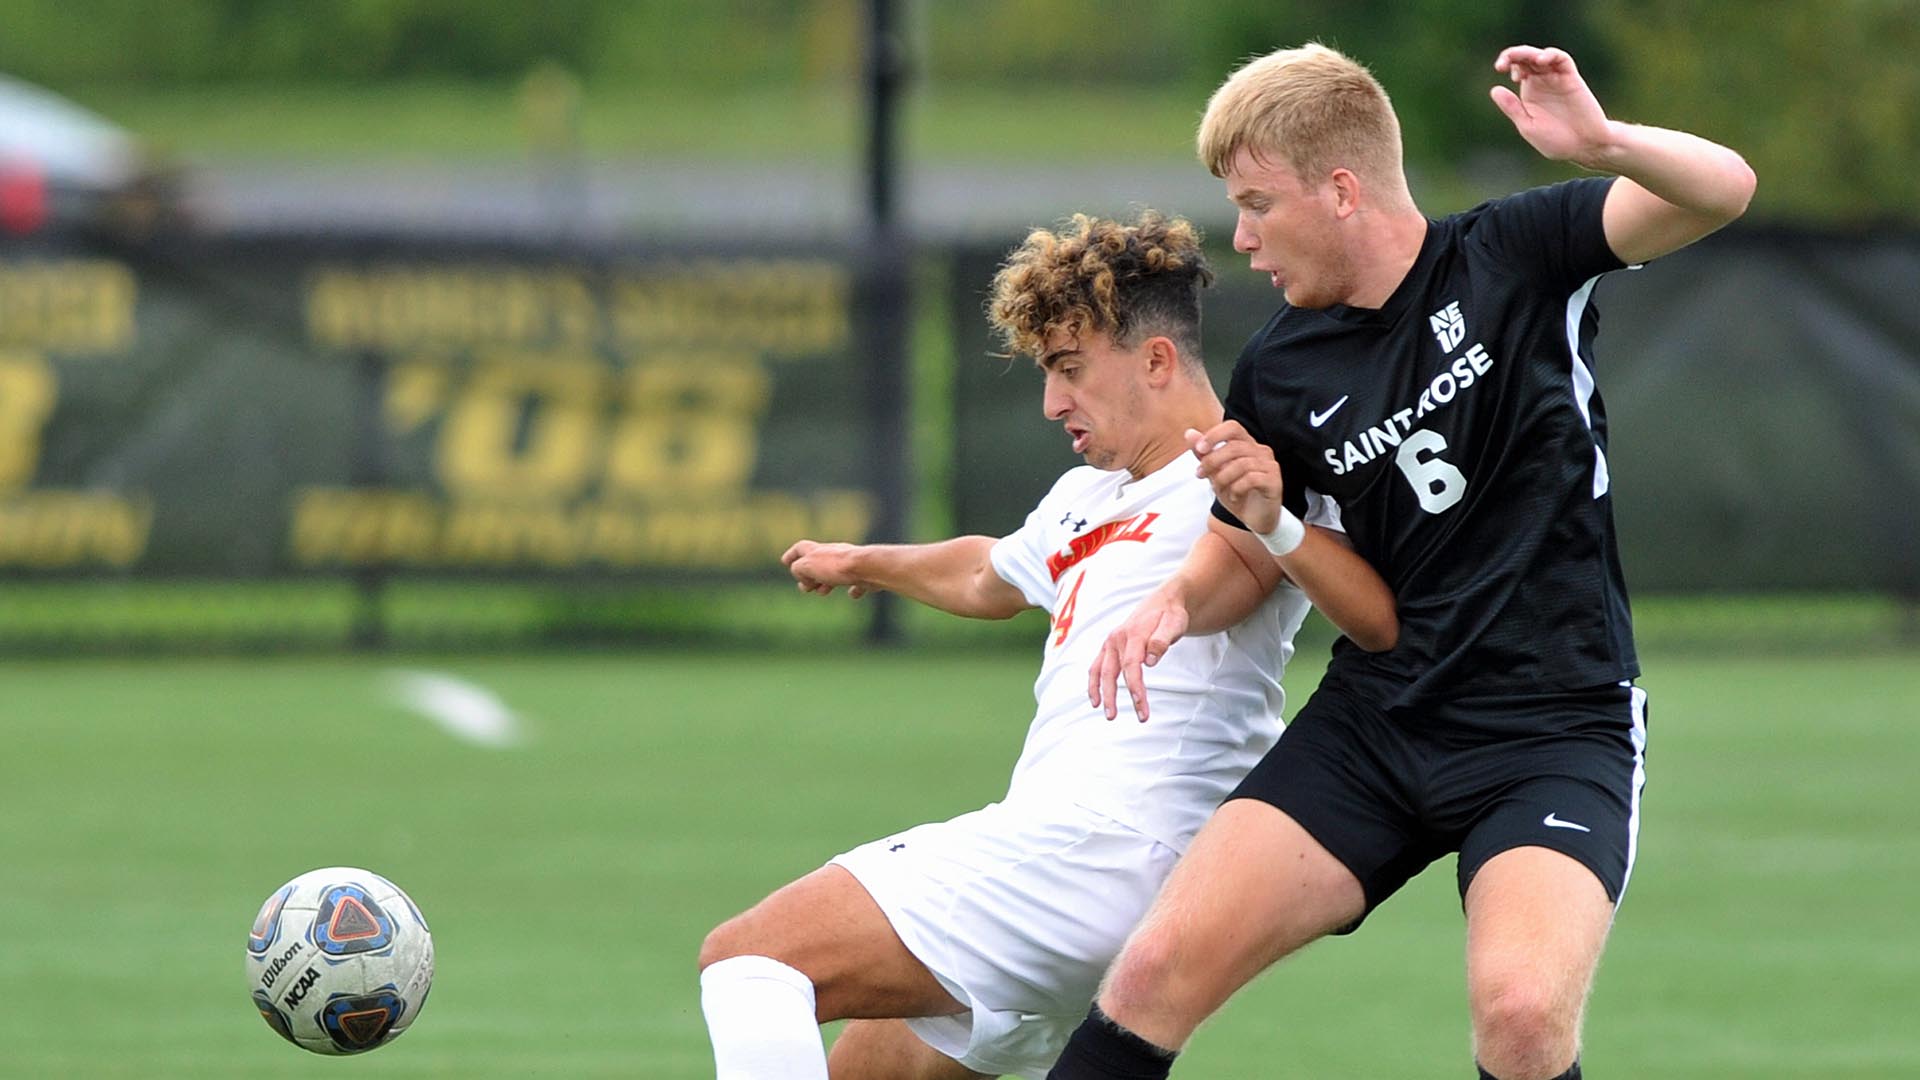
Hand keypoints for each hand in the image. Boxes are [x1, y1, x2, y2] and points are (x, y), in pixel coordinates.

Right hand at [781, 540, 869, 598]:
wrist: (868, 567)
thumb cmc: (837, 566)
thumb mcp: (808, 566)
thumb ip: (798, 569)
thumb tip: (802, 577)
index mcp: (819, 550)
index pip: (801, 548)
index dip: (792, 555)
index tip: (785, 561)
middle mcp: (835, 554)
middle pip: (818, 562)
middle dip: (809, 574)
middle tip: (805, 586)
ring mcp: (851, 564)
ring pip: (836, 572)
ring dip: (827, 582)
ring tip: (822, 592)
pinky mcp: (866, 574)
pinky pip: (858, 582)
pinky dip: (853, 588)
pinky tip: (853, 594)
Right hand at [1087, 587, 1189, 722]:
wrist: (1163, 602)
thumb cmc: (1170, 615)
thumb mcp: (1173, 624)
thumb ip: (1161, 641)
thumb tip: (1149, 661)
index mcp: (1133, 634)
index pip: (1131, 666)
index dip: (1135, 688)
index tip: (1142, 707)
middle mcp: (1117, 638)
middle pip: (1113, 672)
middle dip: (1118, 697)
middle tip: (1134, 717)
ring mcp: (1111, 642)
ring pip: (1101, 671)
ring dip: (1102, 693)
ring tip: (1108, 714)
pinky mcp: (1109, 647)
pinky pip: (1096, 667)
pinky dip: (1093, 683)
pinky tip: (1095, 700)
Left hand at [1188, 423, 1283, 535]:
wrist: (1254, 520)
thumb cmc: (1237, 493)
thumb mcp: (1214, 474)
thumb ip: (1203, 454)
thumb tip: (1189, 433)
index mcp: (1247, 444)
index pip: (1232, 427)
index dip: (1214, 435)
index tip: (1199, 450)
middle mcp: (1261, 451)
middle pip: (1234, 446)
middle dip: (1212, 461)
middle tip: (1201, 474)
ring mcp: (1270, 465)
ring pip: (1241, 464)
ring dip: (1223, 478)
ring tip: (1219, 489)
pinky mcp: (1274, 481)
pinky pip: (1251, 479)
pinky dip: (1237, 489)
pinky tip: (1234, 497)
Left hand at [1489, 46, 1614, 166]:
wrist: (1584, 146)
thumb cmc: (1556, 140)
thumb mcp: (1528, 125)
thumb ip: (1512, 108)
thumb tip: (1494, 89)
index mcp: (1529, 91)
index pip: (1516, 67)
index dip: (1506, 62)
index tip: (1499, 69)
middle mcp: (1542, 81)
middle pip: (1526, 58)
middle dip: (1512, 55)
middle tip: (1502, 64)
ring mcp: (1557, 79)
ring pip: (1542, 55)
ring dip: (1529, 53)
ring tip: (1519, 58)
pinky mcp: (1572, 78)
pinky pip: (1562, 59)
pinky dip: (1551, 55)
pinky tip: (1541, 60)